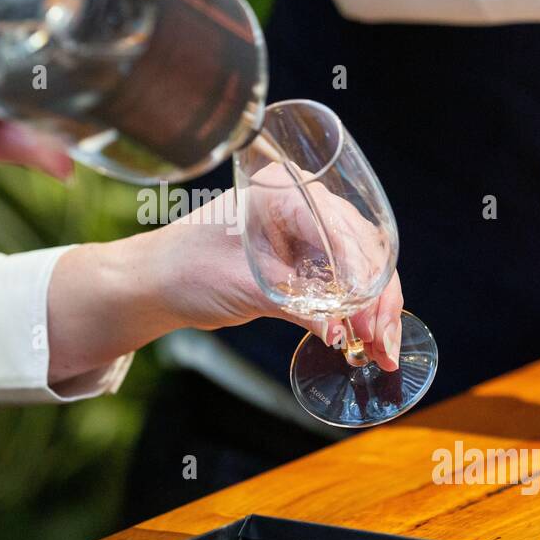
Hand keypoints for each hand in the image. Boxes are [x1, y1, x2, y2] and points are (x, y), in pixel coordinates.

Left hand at [148, 186, 405, 369]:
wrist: (158, 283)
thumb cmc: (187, 270)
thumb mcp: (244, 287)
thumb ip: (295, 305)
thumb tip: (341, 332)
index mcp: (283, 189)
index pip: (341, 229)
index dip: (362, 276)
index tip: (368, 317)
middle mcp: (303, 202)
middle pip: (362, 248)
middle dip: (378, 298)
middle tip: (381, 342)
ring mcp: (308, 230)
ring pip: (361, 267)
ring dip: (375, 309)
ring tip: (382, 350)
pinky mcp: (307, 258)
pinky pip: (345, 281)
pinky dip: (357, 310)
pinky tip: (367, 340)